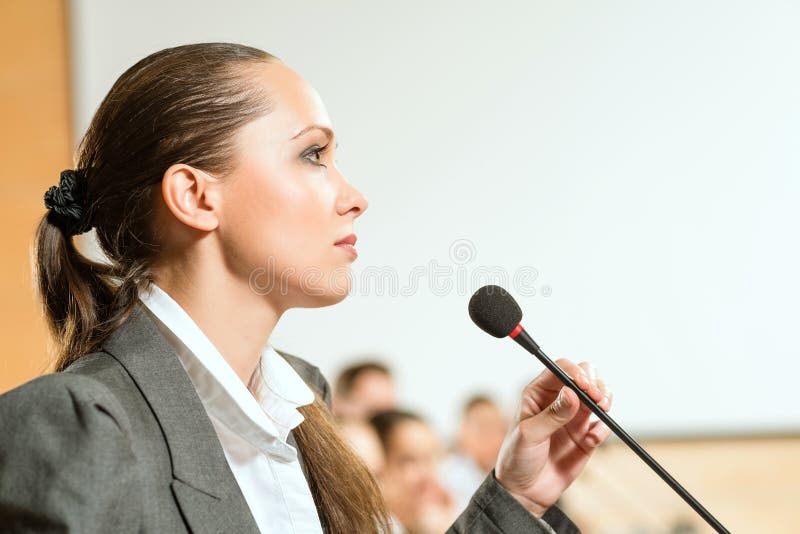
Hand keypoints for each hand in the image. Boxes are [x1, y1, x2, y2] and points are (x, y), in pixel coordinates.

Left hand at [494, 359, 612, 517]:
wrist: (525, 491)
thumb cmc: (517, 458)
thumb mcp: (529, 434)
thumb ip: (552, 414)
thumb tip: (572, 393)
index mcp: (538, 393)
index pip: (560, 370)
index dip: (575, 372)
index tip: (584, 384)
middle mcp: (558, 401)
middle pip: (583, 377)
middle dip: (594, 382)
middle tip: (597, 397)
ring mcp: (573, 418)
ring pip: (597, 397)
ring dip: (604, 398)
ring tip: (601, 409)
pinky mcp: (585, 437)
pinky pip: (602, 425)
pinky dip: (603, 428)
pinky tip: (591, 439)